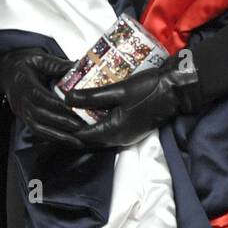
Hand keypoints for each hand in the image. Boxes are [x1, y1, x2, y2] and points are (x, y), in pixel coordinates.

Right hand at [0, 47, 88, 147]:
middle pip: (41, 115)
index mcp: (24, 84)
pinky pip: (38, 132)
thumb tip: (78, 66)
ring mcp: (22, 112)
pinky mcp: (25, 119)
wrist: (8, 72)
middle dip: (61, 123)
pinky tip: (68, 142)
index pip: (40, 96)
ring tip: (77, 141)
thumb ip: (57, 64)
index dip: (56, 104)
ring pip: (39, 128)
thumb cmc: (25, 65)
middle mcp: (21, 101)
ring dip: (59, 136)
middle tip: (80, 127)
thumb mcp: (39, 59)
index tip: (73, 109)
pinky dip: (53, 139)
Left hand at [62, 50, 201, 147]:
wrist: (177, 90)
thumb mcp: (120, 90)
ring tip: (69, 110)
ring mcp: (126, 134)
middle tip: (55, 114)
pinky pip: (107, 128)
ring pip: (97, 134)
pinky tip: (89, 108)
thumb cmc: (150, 89)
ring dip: (83, 124)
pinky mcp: (131, 128)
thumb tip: (67, 99)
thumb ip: (92, 96)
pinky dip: (95, 121)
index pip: (80, 136)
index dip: (63, 128)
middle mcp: (118, 138)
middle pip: (87, 138)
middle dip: (71, 128)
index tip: (50, 117)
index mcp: (113, 132)